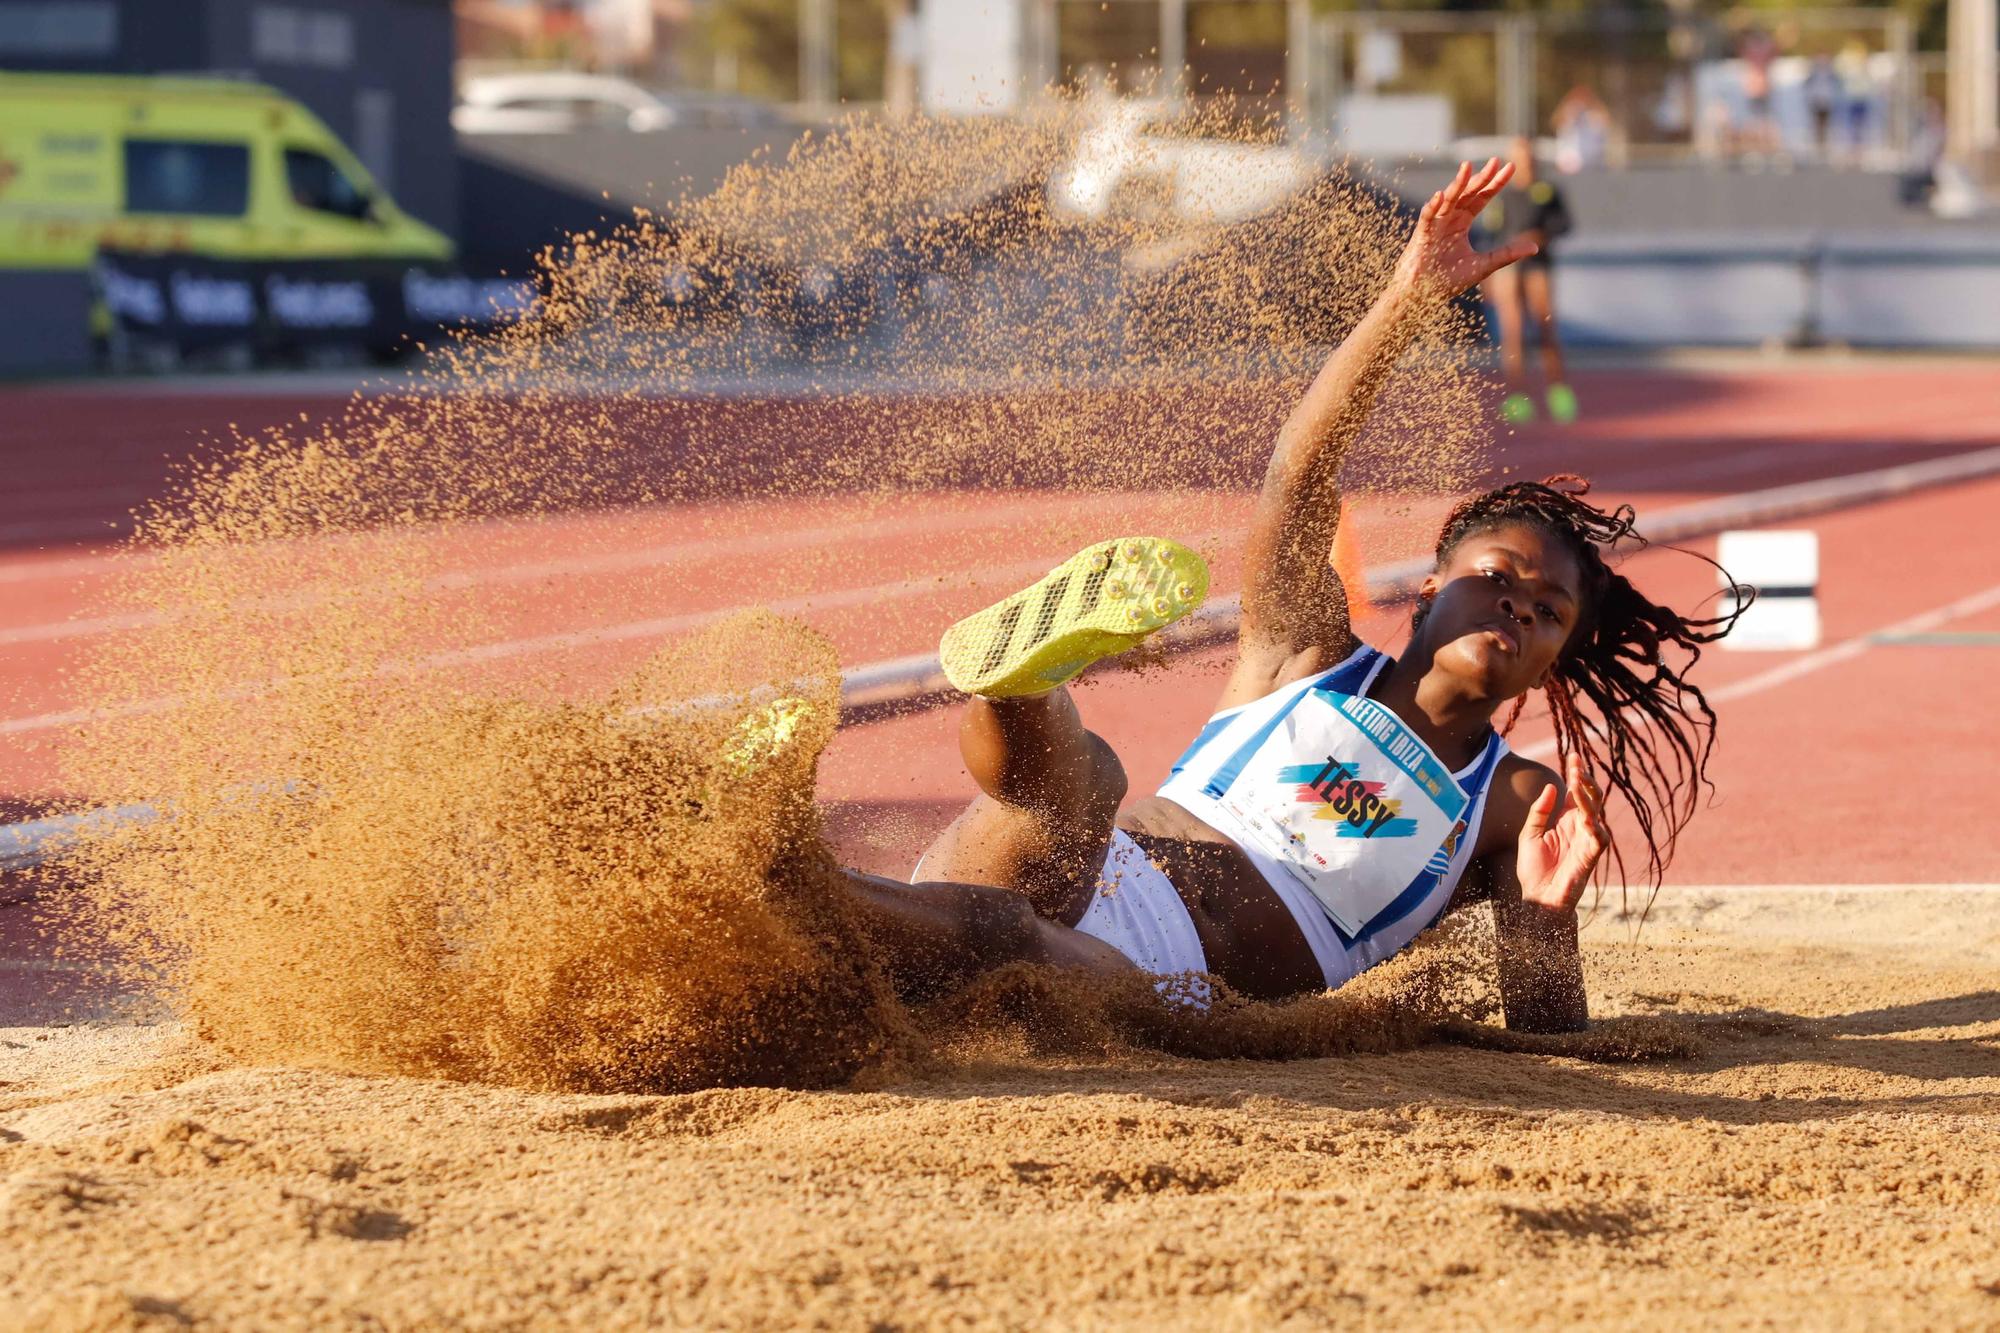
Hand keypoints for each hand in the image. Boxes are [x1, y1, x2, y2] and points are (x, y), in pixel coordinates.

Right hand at [1390, 158, 1539, 300]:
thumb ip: (1507, 254)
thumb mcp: (1483, 265)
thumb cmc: (1448, 279)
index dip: (1495, 183)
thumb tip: (1535, 247)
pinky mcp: (1422, 234)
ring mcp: (1435, 224)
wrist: (1423, 294)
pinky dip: (1433, 207)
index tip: (1510, 167)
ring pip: (1448, 199)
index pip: (1482, 197)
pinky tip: (1441, 196)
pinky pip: (1427, 217)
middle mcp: (1449, 218)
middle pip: (1468, 193)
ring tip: (1467, 167)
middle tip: (1495, 161)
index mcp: (1462, 223)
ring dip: (1457, 183)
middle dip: (1481, 177)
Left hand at [1515, 751, 1607, 911]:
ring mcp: (1587, 840)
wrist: (1538, 897)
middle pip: (1590, 797)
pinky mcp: (1591, 856)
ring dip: (1589, 796)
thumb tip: (1550, 786)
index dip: (1577, 774)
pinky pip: (1599, 837)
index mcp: (1566, 820)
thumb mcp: (1529, 834)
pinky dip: (1594, 824)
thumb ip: (1539, 811)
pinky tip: (1586, 813)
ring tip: (1579, 779)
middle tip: (1577, 762)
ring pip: (1596, 812)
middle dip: (1585, 779)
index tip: (1573, 755)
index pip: (1577, 792)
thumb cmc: (1534, 868)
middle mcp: (1580, 827)